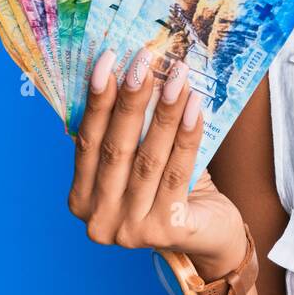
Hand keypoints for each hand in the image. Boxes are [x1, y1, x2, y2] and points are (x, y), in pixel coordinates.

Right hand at [68, 47, 247, 277]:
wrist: (211, 234)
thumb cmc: (172, 190)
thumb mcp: (142, 162)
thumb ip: (129, 133)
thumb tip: (131, 72)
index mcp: (82, 199)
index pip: (86, 142)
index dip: (96, 100)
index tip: (108, 60)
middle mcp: (99, 218)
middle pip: (116, 148)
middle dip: (131, 99)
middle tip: (144, 60)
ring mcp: (131, 229)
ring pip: (149, 158)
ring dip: (164, 112)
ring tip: (178, 77)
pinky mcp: (166, 230)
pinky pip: (178, 172)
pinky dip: (187, 136)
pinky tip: (195, 107)